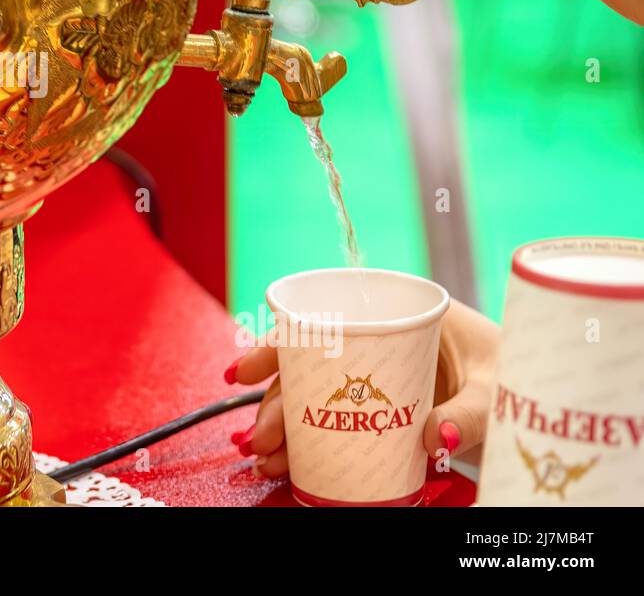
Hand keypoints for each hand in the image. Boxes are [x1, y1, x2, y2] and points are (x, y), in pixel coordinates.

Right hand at [224, 300, 499, 476]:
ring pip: (313, 397)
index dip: (277, 345)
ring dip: (284, 426)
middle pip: (307, 368)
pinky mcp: (378, 408)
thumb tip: (432, 435)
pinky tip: (289, 462)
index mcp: (399, 318)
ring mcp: (374, 378)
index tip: (243, 372)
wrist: (536, 394)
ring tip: (269, 459)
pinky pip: (333, 419)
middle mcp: (377, 345)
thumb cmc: (518, 376)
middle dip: (274, 404)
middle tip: (261, 438)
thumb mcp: (496, 391)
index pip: (322, 323)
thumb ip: (469, 414)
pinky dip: (307, 440)